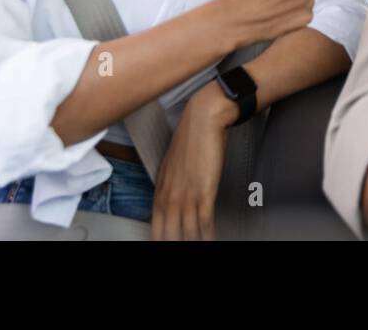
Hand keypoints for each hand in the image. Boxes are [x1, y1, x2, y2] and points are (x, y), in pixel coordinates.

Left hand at [151, 83, 234, 239]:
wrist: (203, 119)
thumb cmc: (191, 139)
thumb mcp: (173, 166)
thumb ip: (172, 186)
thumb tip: (176, 202)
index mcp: (161, 191)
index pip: (156, 227)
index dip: (161, 240)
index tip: (166, 244)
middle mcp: (171, 195)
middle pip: (169, 234)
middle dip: (176, 243)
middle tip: (183, 247)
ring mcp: (187, 195)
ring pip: (187, 232)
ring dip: (194, 241)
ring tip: (201, 245)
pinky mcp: (204, 191)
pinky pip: (204, 222)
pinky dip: (208, 234)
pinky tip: (211, 239)